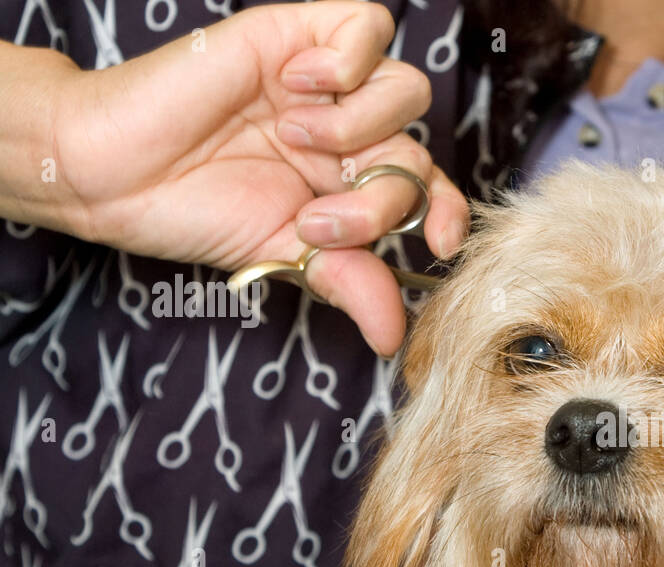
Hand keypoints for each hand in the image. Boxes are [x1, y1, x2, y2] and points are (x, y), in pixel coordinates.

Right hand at [50, 2, 468, 354]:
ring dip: (361, 128)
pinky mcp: (296, 35)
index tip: (438, 245)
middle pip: (417, 152)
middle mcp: (348, 132)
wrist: (113, 172)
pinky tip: (296, 86)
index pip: (431, 190)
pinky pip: (366, 25)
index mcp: (351, 182)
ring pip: (407, 90)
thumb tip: (396, 338)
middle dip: (378, 199)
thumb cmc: (191, 209)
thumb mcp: (285, 256)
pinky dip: (348, 60)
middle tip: (313, 220)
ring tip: (296, 141)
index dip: (449, 213)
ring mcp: (325, 83)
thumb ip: (349, 283)